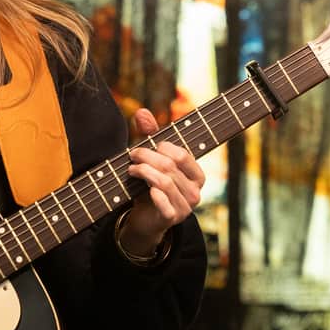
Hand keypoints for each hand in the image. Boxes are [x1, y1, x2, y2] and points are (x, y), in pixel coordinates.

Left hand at [120, 107, 205, 256]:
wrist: (145, 218)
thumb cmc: (151, 185)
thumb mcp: (152, 159)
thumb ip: (149, 135)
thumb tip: (141, 111)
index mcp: (197, 175)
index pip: (182, 154)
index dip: (160, 147)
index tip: (145, 146)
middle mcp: (195, 191)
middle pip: (170, 166)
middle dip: (147, 157)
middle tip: (132, 155)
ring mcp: (186, 207)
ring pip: (164, 181)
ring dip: (143, 172)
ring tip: (132, 170)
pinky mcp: (173, 218)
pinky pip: (164, 202)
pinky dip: (152, 192)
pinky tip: (144, 188)